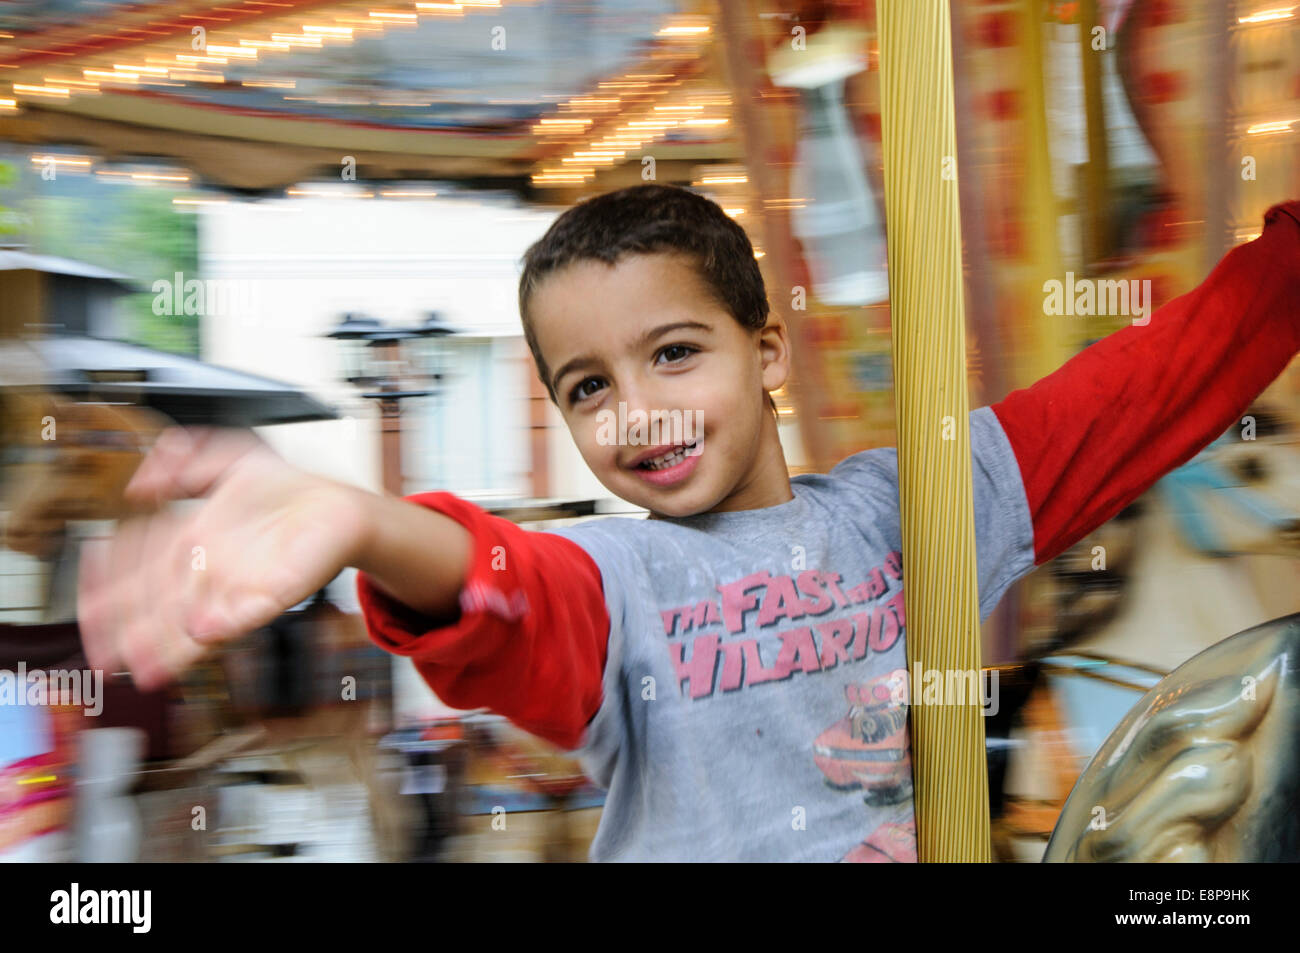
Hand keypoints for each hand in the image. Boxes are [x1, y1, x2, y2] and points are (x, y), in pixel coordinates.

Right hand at [77, 427, 368, 691]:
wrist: (339, 505)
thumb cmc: (284, 490)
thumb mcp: (228, 459)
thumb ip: (184, 462)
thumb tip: (138, 484)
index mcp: (191, 539)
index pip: (138, 568)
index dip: (108, 588)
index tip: (86, 605)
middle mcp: (210, 568)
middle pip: (158, 604)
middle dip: (128, 631)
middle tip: (102, 655)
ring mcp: (241, 584)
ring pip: (193, 619)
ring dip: (168, 644)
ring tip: (143, 666)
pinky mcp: (277, 592)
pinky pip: (250, 611)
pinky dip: (227, 620)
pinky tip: (204, 631)